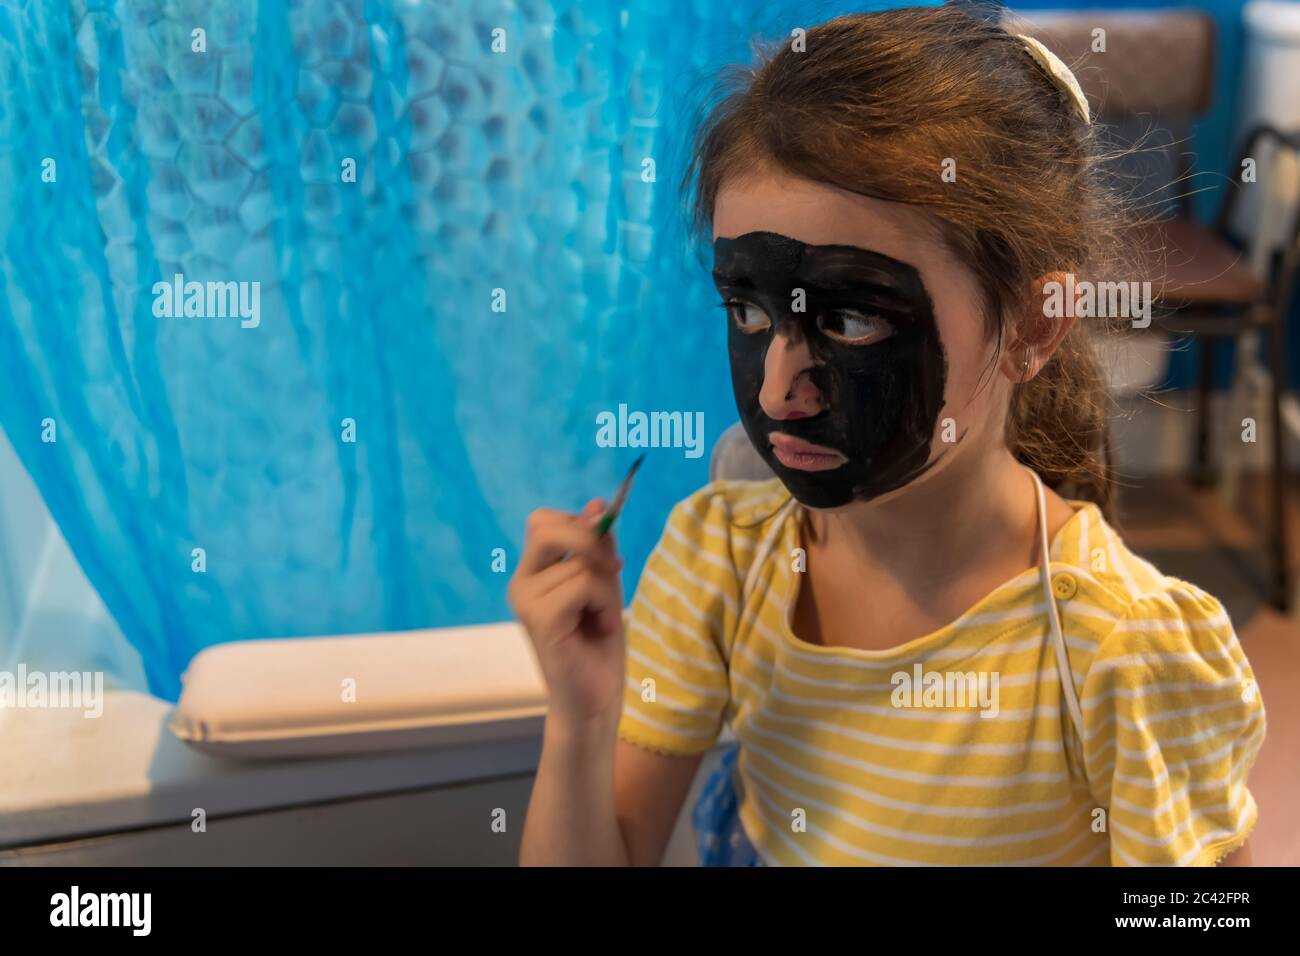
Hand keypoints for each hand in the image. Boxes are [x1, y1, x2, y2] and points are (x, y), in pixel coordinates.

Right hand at [508, 498, 626, 724]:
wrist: (595, 699)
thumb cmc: (599, 646)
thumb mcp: (604, 585)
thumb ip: (599, 546)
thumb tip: (597, 504)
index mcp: (532, 573)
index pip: (543, 520)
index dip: (578, 524)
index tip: (606, 554)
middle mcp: (521, 583)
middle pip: (546, 526)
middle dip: (590, 541)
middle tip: (612, 572)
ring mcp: (525, 601)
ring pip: (579, 561)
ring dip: (606, 588)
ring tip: (603, 619)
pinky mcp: (539, 618)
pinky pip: (582, 583)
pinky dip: (604, 603)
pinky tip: (602, 628)